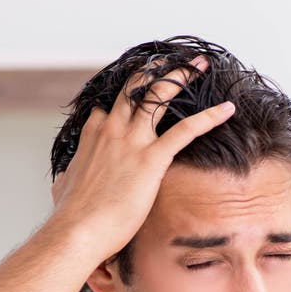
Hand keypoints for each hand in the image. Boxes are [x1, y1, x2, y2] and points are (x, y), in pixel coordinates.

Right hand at [49, 56, 234, 262]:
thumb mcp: (63, 188)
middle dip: (156, 69)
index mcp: (92, 134)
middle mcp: (112, 128)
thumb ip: (68, 178)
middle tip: (174, 61)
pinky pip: (186, 130)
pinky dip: (209, 117)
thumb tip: (63, 184)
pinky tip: (227, 109)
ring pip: (159, 94)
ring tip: (200, 65)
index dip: (125, 102)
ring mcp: (132, 140)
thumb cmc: (70, 216)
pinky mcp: (152, 158)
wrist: (77, 230)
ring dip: (182, 76)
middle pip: (135, 87)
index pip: (110, 107)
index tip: (138, 100)